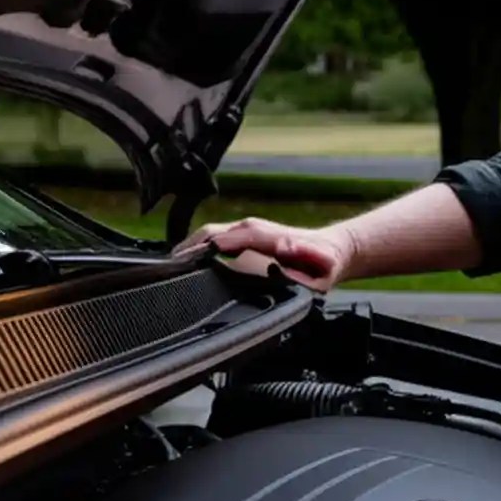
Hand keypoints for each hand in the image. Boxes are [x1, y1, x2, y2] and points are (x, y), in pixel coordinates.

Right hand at [172, 217, 355, 292]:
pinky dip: (196, 248)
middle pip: (210, 233)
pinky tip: (186, 263)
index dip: (205, 248)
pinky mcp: (244, 236)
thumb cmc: (326, 261)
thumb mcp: (324, 263)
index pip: (229, 237)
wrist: (335, 250)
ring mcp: (247, 231)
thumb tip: (286, 248)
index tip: (183, 262)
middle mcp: (254, 229)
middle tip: (165, 271)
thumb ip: (305, 257)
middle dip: (186, 249)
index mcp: (268, 236)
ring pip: (208, 234)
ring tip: (168, 270)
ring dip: (187, 248)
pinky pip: (214, 238)